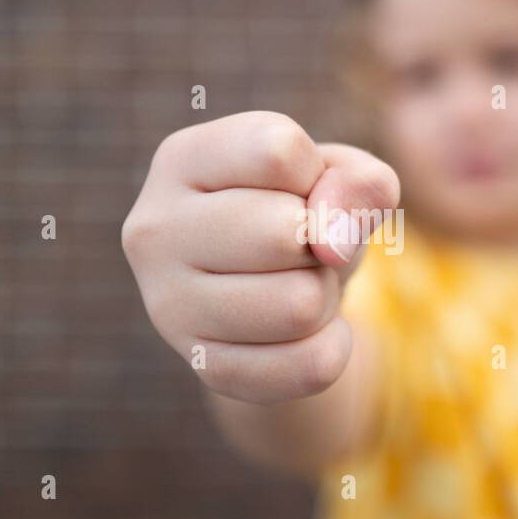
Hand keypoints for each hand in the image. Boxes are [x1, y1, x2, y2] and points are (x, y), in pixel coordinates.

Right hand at [121, 111, 399, 403]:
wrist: (271, 285)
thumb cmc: (302, 211)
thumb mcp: (340, 176)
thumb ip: (361, 182)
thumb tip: (332, 244)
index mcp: (181, 159)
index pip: (278, 151)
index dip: (317, 173)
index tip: (297, 188)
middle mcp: (156, 230)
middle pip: (284, 233)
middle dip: (322, 243)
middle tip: (302, 247)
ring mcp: (169, 305)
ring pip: (299, 306)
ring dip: (326, 296)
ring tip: (298, 284)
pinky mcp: (201, 366)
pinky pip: (309, 367)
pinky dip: (333, 347)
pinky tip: (307, 332)